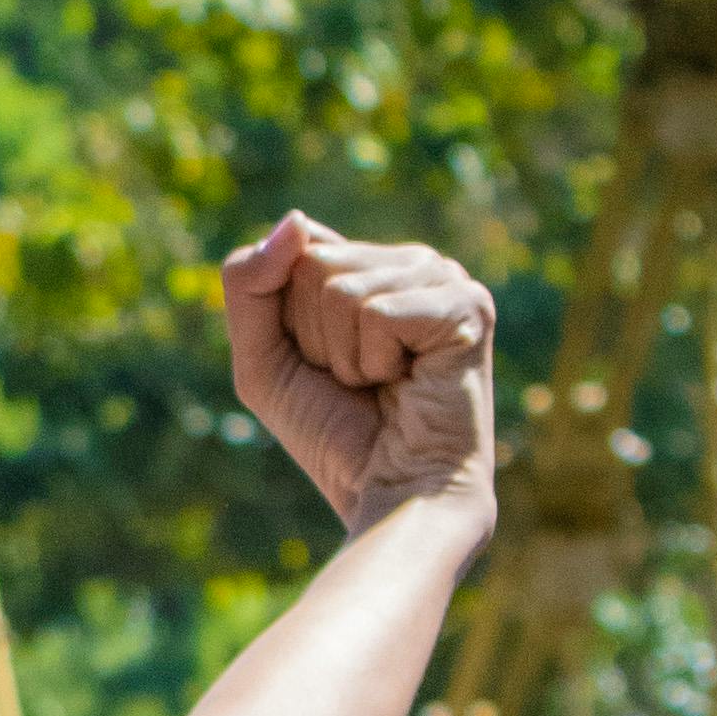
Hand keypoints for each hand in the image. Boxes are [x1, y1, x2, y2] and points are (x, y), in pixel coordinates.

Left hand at [222, 215, 498, 540]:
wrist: (393, 494)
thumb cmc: (334, 435)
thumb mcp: (262, 359)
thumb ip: (249, 284)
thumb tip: (295, 220)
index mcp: (373, 265)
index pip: (298, 247)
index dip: (290, 319)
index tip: (322, 364)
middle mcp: (413, 262)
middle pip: (314, 263)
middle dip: (315, 339)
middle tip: (358, 382)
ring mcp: (445, 278)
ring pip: (342, 288)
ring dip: (345, 355)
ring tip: (384, 385)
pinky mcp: (467, 305)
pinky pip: (375, 312)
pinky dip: (373, 361)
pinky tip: (407, 384)